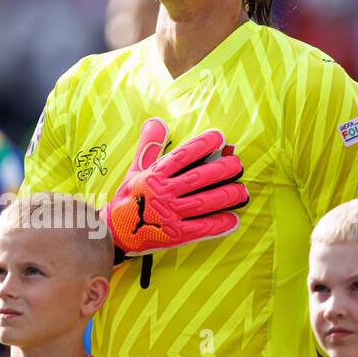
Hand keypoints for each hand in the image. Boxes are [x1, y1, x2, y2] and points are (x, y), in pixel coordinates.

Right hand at [103, 118, 248, 257]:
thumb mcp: (135, 169)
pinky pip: (202, 228)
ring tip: (242, 190)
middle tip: (237, 164)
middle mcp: (163, 193)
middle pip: (197, 178)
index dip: (201, 144)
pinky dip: (220, 223)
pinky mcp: (175, 234)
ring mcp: (170, 214)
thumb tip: (158, 122)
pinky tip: (233, 218)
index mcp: (154, 175)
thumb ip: (149, 146)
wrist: (115, 230)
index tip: (219, 137)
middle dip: (221, 169)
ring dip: (226, 195)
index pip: (181, 156)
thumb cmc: (129, 198)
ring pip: (204, 202)